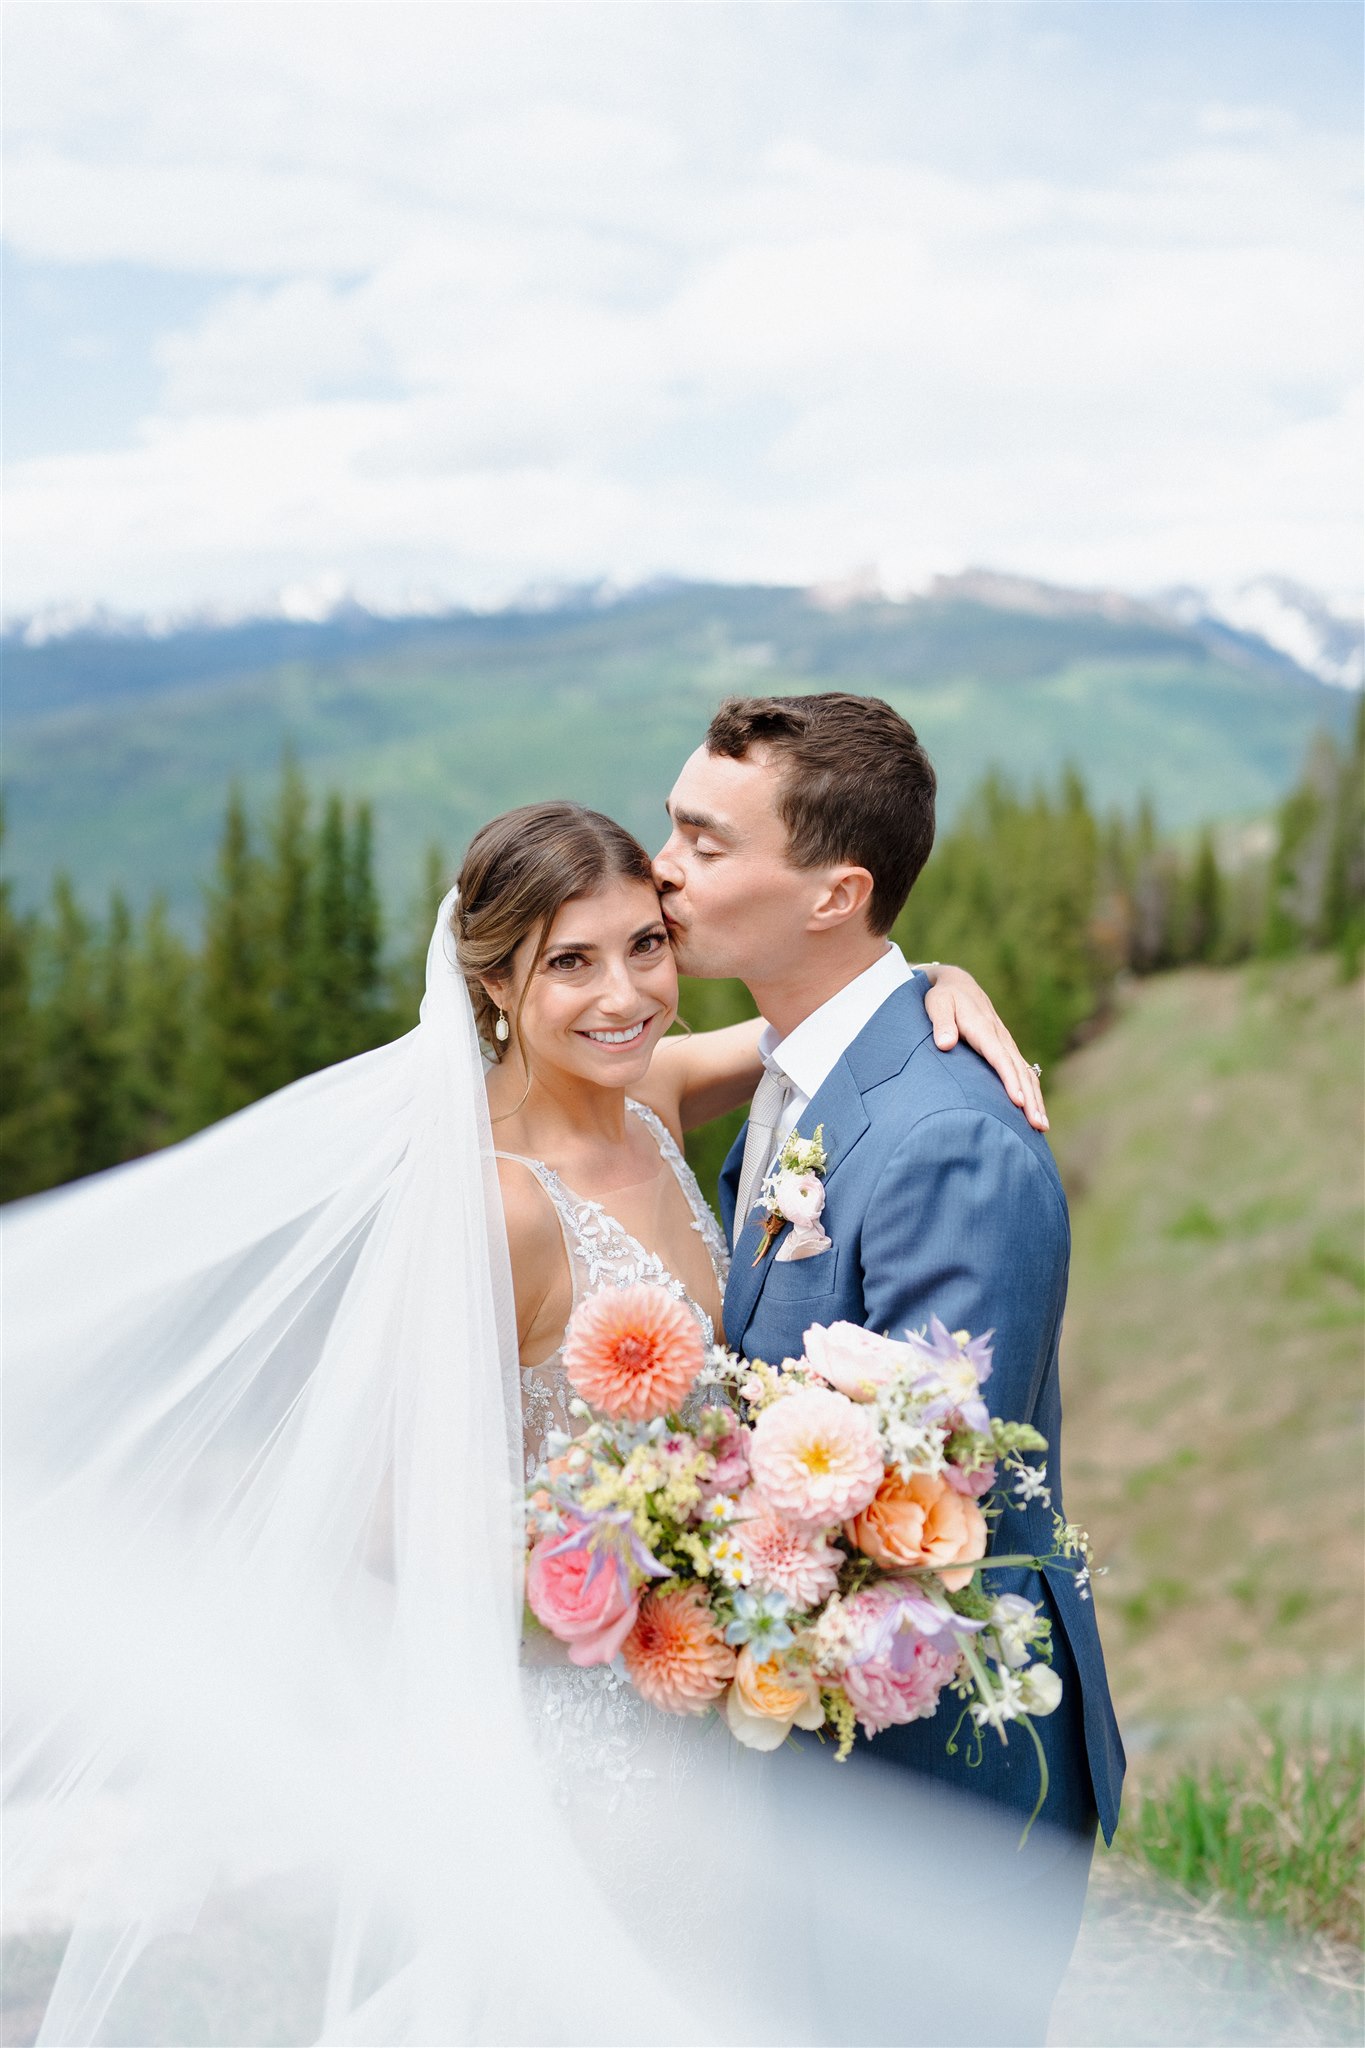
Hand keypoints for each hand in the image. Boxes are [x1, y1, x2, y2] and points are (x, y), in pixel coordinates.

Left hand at [920, 966, 1048, 1130]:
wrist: (957, 984)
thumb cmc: (944, 997)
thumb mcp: (938, 1004)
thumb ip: (941, 1023)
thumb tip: (945, 1043)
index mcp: (984, 1029)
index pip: (1000, 1058)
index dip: (1010, 1080)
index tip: (1018, 1102)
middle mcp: (1000, 1038)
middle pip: (1019, 1071)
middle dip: (1031, 1099)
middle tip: (1038, 1125)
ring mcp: (1006, 1044)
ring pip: (1026, 1073)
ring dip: (1036, 1099)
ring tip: (1042, 1126)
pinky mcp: (1005, 1049)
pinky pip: (1023, 1072)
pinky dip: (1032, 1091)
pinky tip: (1036, 1111)